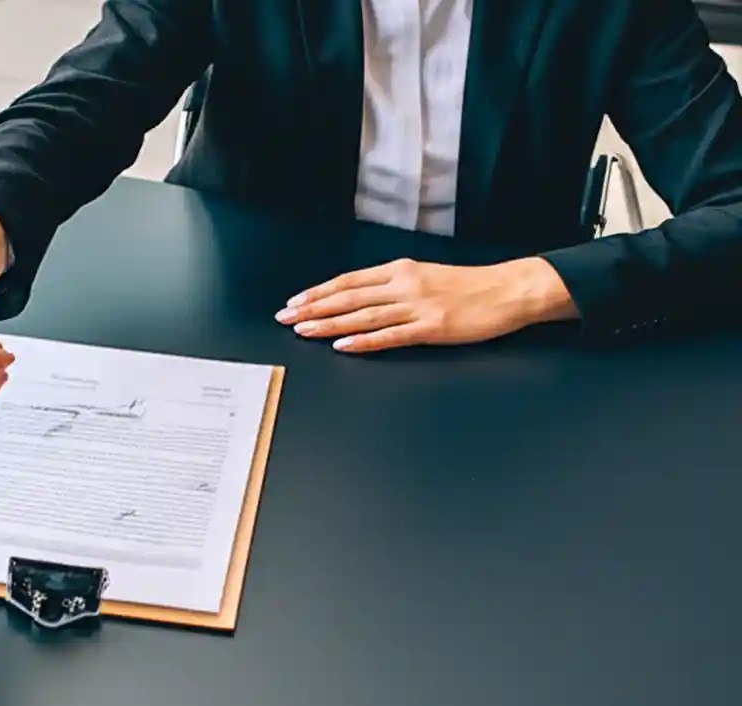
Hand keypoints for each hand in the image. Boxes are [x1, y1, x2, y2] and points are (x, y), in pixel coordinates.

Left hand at [275, 257, 577, 352]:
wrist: (509, 290)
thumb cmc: (468, 286)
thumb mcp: (426, 276)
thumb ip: (394, 285)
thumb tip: (360, 296)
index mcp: (400, 270)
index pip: (348, 281)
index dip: (319, 292)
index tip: (294, 301)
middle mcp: (404, 284)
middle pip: (348, 297)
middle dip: (313, 308)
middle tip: (286, 318)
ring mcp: (417, 306)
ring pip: (363, 316)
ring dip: (329, 324)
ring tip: (303, 330)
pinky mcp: (432, 327)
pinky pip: (390, 335)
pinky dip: (364, 341)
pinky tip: (342, 345)